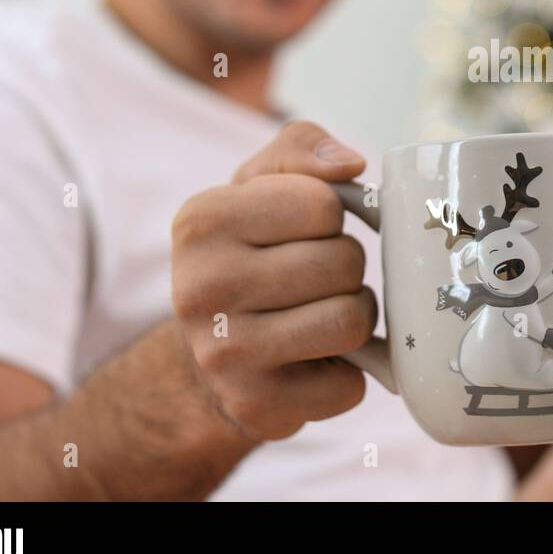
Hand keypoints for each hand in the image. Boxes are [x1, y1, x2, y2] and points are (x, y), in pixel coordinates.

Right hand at [171, 121, 376, 441]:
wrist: (210, 349)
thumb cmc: (250, 251)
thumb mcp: (262, 183)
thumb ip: (304, 147)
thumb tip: (351, 164)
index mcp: (201, 220)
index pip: (324, 204)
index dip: (330, 217)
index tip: (300, 231)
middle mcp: (199, 288)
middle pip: (344, 262)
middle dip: (344, 268)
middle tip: (310, 279)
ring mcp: (223, 355)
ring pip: (352, 320)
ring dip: (353, 315)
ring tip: (317, 313)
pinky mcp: (256, 406)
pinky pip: (351, 385)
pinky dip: (347, 372)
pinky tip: (311, 361)